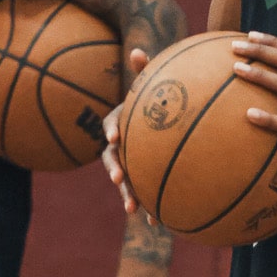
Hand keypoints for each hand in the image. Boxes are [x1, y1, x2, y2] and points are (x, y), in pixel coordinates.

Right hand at [102, 47, 150, 215]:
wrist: (164, 120)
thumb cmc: (156, 99)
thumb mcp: (151, 84)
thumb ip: (144, 70)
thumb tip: (137, 51)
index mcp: (122, 122)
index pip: (112, 124)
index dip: (112, 130)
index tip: (114, 136)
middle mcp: (122, 145)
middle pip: (113, 158)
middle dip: (115, 169)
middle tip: (118, 178)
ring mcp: (131, 164)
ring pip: (126, 182)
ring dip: (128, 195)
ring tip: (133, 209)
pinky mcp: (144, 178)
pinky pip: (145, 194)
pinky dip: (151, 208)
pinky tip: (159, 224)